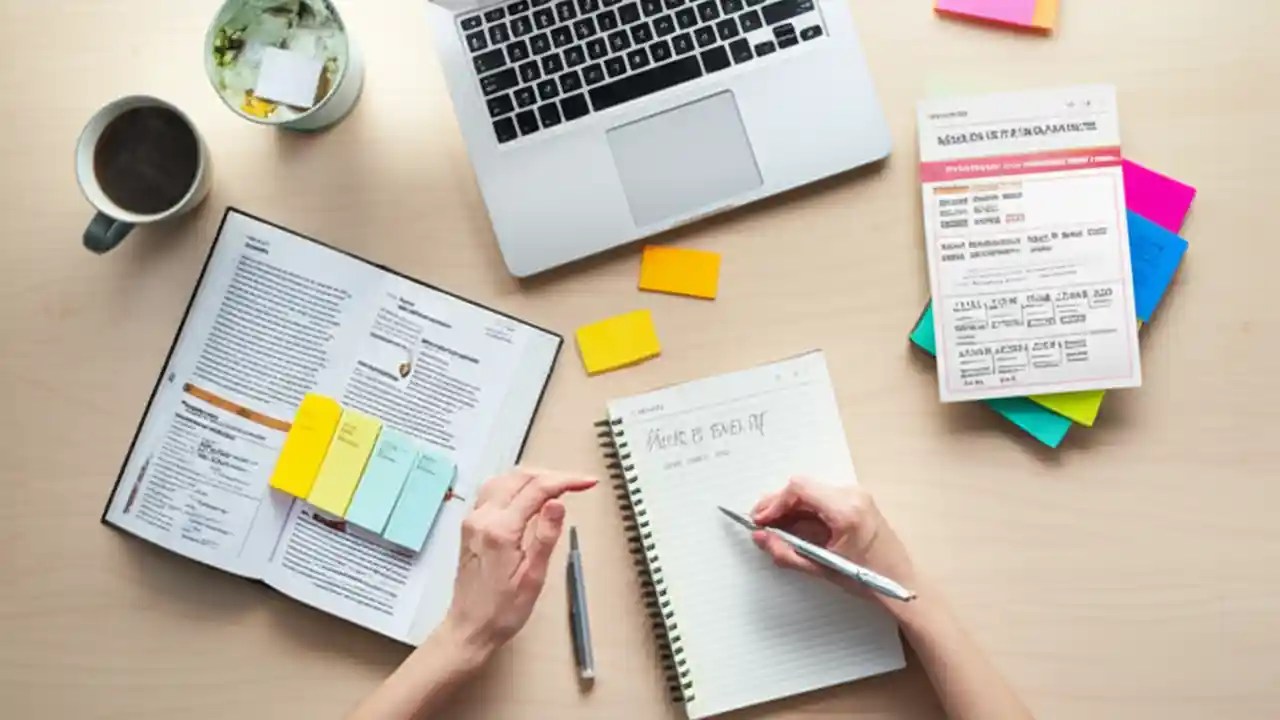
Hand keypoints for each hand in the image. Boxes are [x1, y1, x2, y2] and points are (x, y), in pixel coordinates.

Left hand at [441, 467, 596, 662]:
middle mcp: (482, 518)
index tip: (587, 482)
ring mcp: (473, 520)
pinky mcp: (471, 526)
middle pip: (519, 477)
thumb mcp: (533, 577)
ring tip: (557, 486)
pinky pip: (492, 491)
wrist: (470, 628)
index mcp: (500, 530)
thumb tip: (558, 502)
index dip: (566, 481)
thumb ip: (546, 535)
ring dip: (532, 477)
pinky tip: (528, 495)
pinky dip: (515, 485)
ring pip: (504, 479)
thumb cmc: (502, 610)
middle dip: (551, 475)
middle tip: (576, 484)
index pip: (537, 489)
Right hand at [751, 477, 916, 614]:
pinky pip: (821, 499)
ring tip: (774, 529)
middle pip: (803, 488)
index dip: (774, 503)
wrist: (903, 582)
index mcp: (847, 509)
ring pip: (810, 492)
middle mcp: (853, 495)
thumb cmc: (871, 579)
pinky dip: (803, 511)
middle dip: (778, 505)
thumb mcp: (822, 568)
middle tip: (761, 525)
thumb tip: (762, 538)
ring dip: (789, 509)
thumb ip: (787, 552)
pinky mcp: (855, 502)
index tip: (760, 520)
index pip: (799, 488)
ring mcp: (856, 496)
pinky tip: (793, 528)